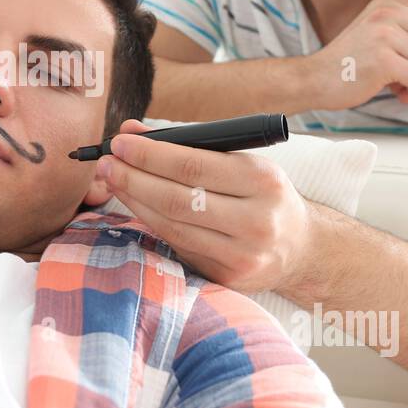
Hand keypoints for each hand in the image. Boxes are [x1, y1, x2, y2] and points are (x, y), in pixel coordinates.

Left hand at [96, 118, 312, 294]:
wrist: (301, 249)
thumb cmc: (263, 194)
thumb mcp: (241, 162)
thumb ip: (189, 145)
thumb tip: (132, 130)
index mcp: (263, 180)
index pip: (193, 165)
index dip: (150, 154)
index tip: (120, 141)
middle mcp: (257, 220)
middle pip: (178, 199)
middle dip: (133, 178)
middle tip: (105, 162)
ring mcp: (243, 254)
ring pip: (173, 225)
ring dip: (135, 201)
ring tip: (112, 179)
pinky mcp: (228, 277)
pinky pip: (178, 244)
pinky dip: (151, 222)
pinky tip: (134, 205)